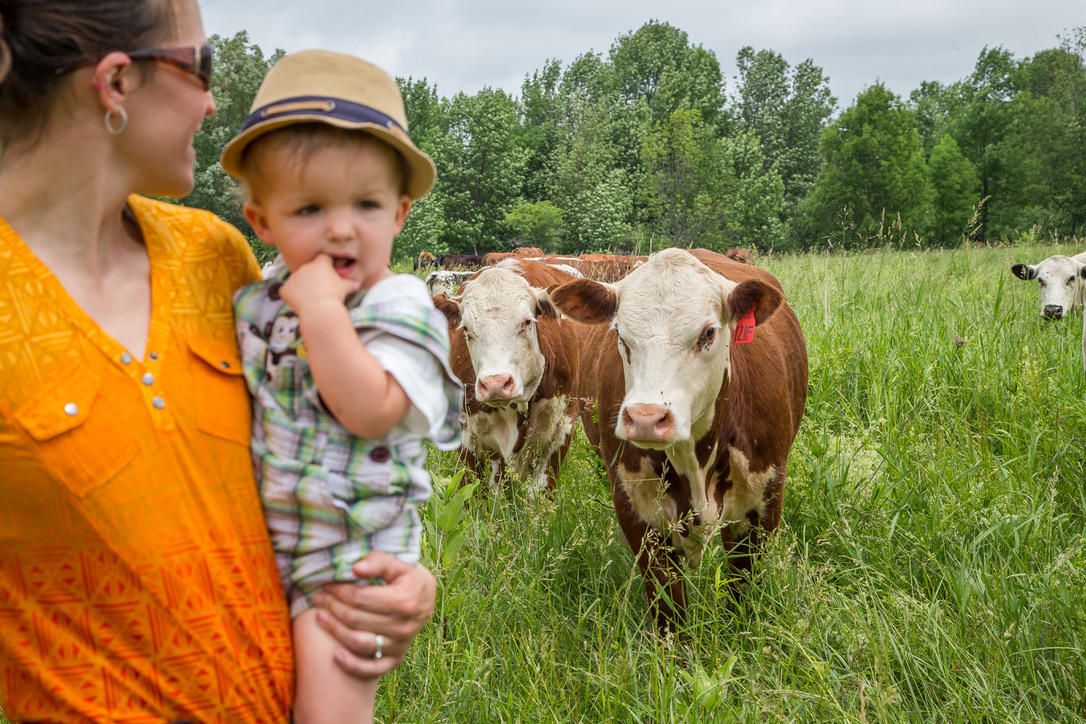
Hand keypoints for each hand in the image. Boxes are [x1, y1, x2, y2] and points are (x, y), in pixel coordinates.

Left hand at [279, 253, 359, 316]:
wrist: (319, 310)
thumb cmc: (335, 297)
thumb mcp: (346, 288)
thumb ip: (350, 283)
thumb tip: (357, 284)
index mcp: (320, 263)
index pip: (323, 259)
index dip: (327, 267)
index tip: (329, 276)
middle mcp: (305, 266)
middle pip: (309, 269)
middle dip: (313, 277)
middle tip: (320, 290)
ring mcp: (293, 277)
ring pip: (298, 280)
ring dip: (303, 286)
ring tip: (311, 299)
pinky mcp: (285, 288)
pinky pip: (288, 291)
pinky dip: (293, 296)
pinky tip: (301, 304)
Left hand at [313, 553, 436, 678]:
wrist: (427, 600)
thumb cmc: (408, 578)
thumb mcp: (399, 564)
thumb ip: (378, 561)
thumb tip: (355, 568)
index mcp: (404, 601)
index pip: (360, 598)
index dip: (339, 591)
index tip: (327, 585)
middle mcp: (403, 626)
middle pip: (356, 620)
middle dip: (332, 607)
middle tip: (319, 598)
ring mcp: (400, 645)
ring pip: (359, 643)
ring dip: (334, 631)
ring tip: (320, 617)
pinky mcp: (396, 659)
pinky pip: (372, 669)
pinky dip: (352, 665)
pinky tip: (335, 655)